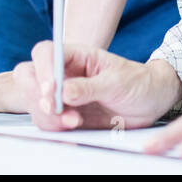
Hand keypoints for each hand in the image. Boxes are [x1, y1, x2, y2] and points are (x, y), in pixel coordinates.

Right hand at [11, 43, 181, 131]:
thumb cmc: (138, 82)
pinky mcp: (67, 115)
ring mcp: (63, 96)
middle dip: (38, 97)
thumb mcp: (117, 82)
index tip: (51, 89)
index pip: (46, 53)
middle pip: (30, 78)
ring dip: (49, 117)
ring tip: (76, 121)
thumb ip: (89, 87)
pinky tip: (74, 128)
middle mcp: (65, 74)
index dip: (42, 69)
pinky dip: (55, 128)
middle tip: (57, 109)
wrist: (151, 102)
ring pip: (36, 104)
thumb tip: (63, 92)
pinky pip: (48, 122)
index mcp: (76, 56)